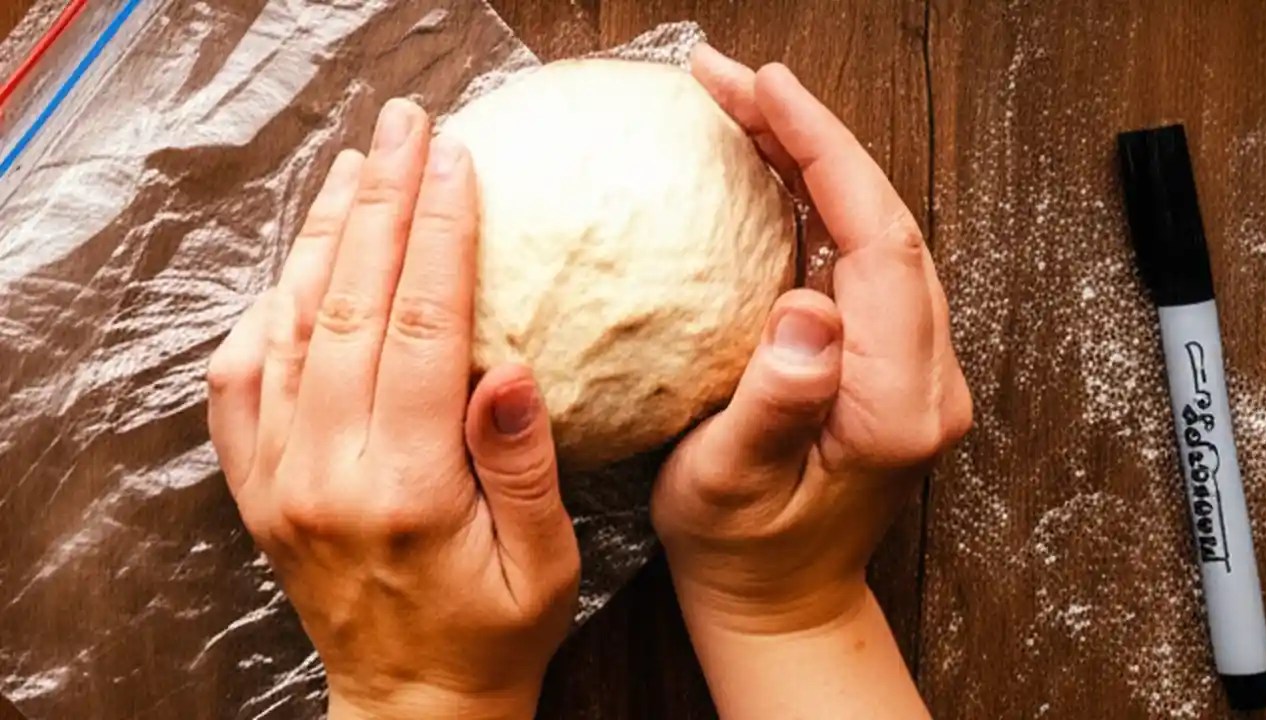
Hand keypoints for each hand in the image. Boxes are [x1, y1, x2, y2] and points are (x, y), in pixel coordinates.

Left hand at [207, 100, 578, 719]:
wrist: (411, 702)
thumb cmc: (494, 632)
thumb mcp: (544, 563)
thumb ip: (522, 465)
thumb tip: (512, 366)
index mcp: (404, 491)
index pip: (420, 330)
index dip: (438, 235)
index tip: (455, 162)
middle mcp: (325, 474)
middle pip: (348, 307)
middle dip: (379, 204)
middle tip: (405, 128)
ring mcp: (280, 478)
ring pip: (288, 328)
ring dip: (322, 238)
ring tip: (355, 168)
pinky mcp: (259, 485)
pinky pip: (241, 379)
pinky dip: (266, 308)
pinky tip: (298, 268)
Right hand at [651, 47, 971, 717]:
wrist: (780, 599)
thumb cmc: (745, 552)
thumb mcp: (731, 484)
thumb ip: (777, 401)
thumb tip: (808, 308)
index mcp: (897, 404)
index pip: (879, 245)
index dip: (826, 153)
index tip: (766, 89)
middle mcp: (925, 377)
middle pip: (885, 219)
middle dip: (812, 135)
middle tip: (730, 81)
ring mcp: (915, 365)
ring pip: (876, 229)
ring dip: (813, 159)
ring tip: (740, 106)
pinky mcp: (890, 360)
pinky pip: (861, 257)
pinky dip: (816, 200)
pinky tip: (767, 169)